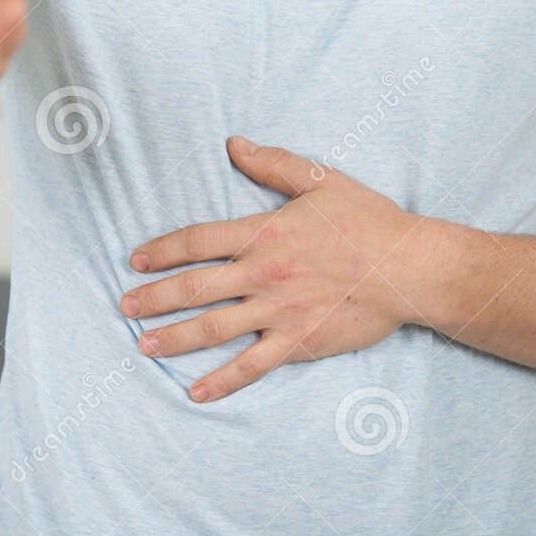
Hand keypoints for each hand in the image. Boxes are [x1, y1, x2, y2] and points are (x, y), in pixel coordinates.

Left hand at [119, 136, 446, 401]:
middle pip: (195, 287)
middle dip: (155, 298)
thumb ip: (274, 163)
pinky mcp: (299, 342)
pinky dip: (223, 380)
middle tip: (125, 306)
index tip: (137, 260)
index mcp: (265, 233)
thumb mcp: (321, 180)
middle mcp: (265, 273)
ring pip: (214, 328)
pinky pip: (253, 365)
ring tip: (144, 345)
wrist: (410, 268)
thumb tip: (234, 144)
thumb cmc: (368, 221)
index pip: (199, 240)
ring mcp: (280, 311)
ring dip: (175, 337)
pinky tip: (196, 391)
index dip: (163, 250)